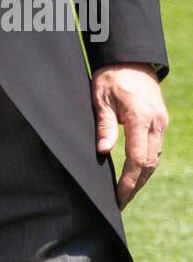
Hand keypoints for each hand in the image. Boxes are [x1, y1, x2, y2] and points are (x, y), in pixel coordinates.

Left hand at [91, 63, 168, 208]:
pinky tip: (136, 174)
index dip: (129, 181)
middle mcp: (156, 123)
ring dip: (142, 177)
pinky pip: (155, 149)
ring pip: (155, 158)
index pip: (137, 159)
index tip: (118, 197)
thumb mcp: (101, 97)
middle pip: (149, 164)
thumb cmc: (112, 76)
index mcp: (140, 118)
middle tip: (121, 202)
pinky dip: (146, 164)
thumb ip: (104, 124)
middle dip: (135, 186)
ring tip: (126, 193)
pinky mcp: (160, 122)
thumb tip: (102, 151)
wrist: (131, 58)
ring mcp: (161, 123)